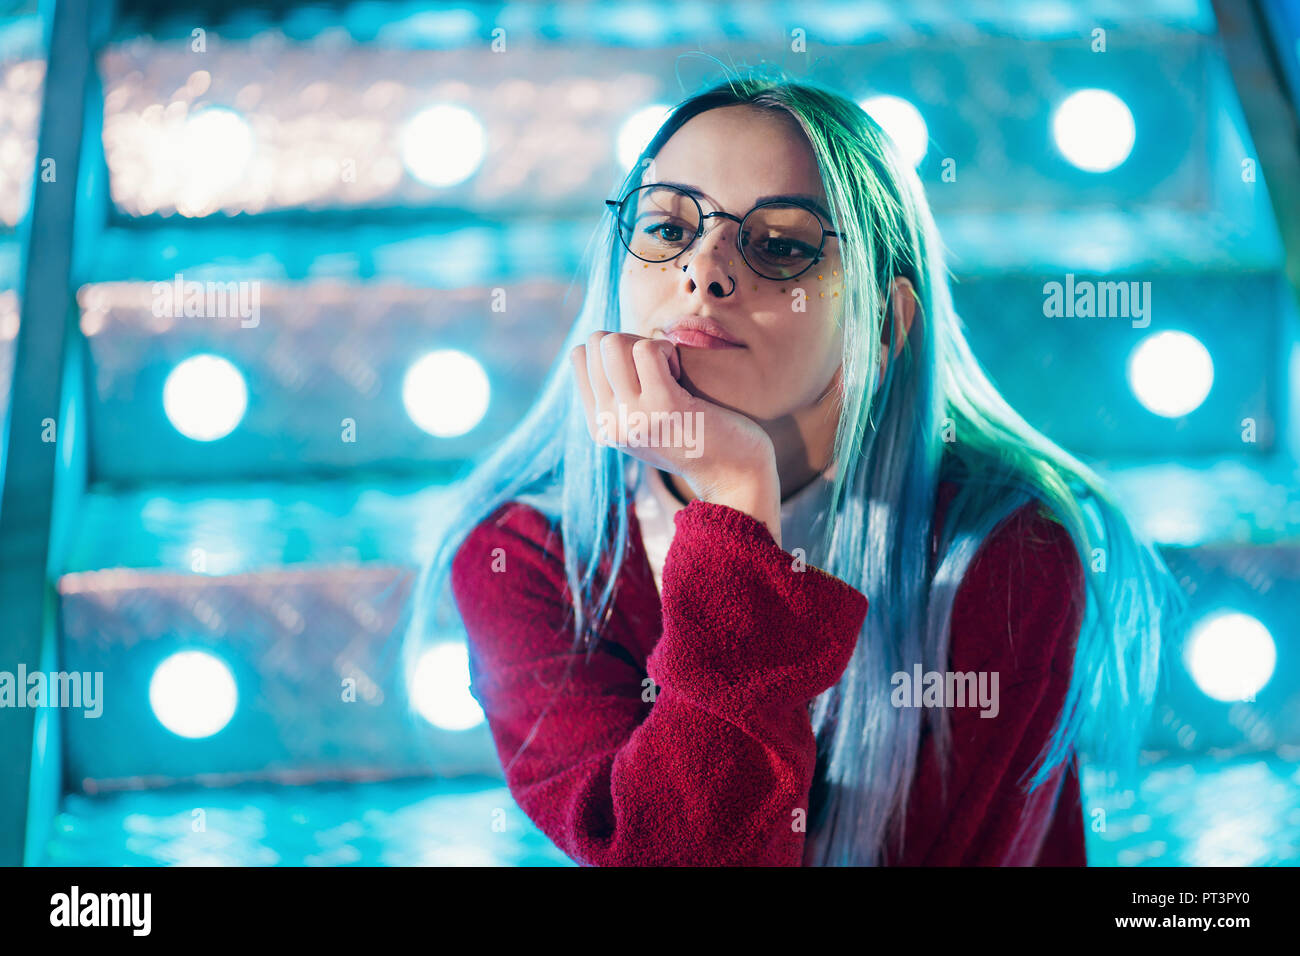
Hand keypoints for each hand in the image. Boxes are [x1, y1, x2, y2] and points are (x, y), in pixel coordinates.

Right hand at [570, 331, 782, 543]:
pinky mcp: (662, 406)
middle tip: (660, 371)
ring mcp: (631, 416)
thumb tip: (601, 343)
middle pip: (597, 342)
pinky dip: (668, 351)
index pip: (580, 354)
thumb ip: (618, 393)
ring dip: (649, 346)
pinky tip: (682, 375)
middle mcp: (607, 423)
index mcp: (598, 425)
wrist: (733, 475)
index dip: (614, 350)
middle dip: (631, 342)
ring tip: (670, 373)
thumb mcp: (643, 419)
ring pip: (614, 342)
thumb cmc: (694, 436)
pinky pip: (647, 348)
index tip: (641, 373)